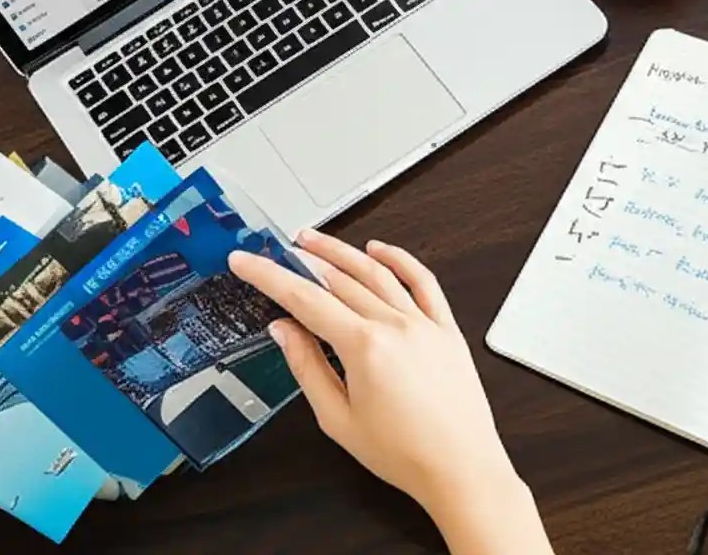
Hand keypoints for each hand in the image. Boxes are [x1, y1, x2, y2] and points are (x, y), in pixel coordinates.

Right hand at [230, 231, 552, 554]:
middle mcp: (395, 326)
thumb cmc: (404, 453)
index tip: (247, 261)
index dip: (269, 276)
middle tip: (277, 248)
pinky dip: (400, 260)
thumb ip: (308, 368)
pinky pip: (423, 282)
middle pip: (339, 279)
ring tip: (315, 240)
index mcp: (364, 346)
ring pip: (377, 272)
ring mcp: (424, 323)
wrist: (460, 467)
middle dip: (302, 259)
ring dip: (343, 251)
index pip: (304, 298)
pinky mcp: (446, 329)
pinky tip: (380, 250)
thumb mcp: (338, 418)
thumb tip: (284, 331)